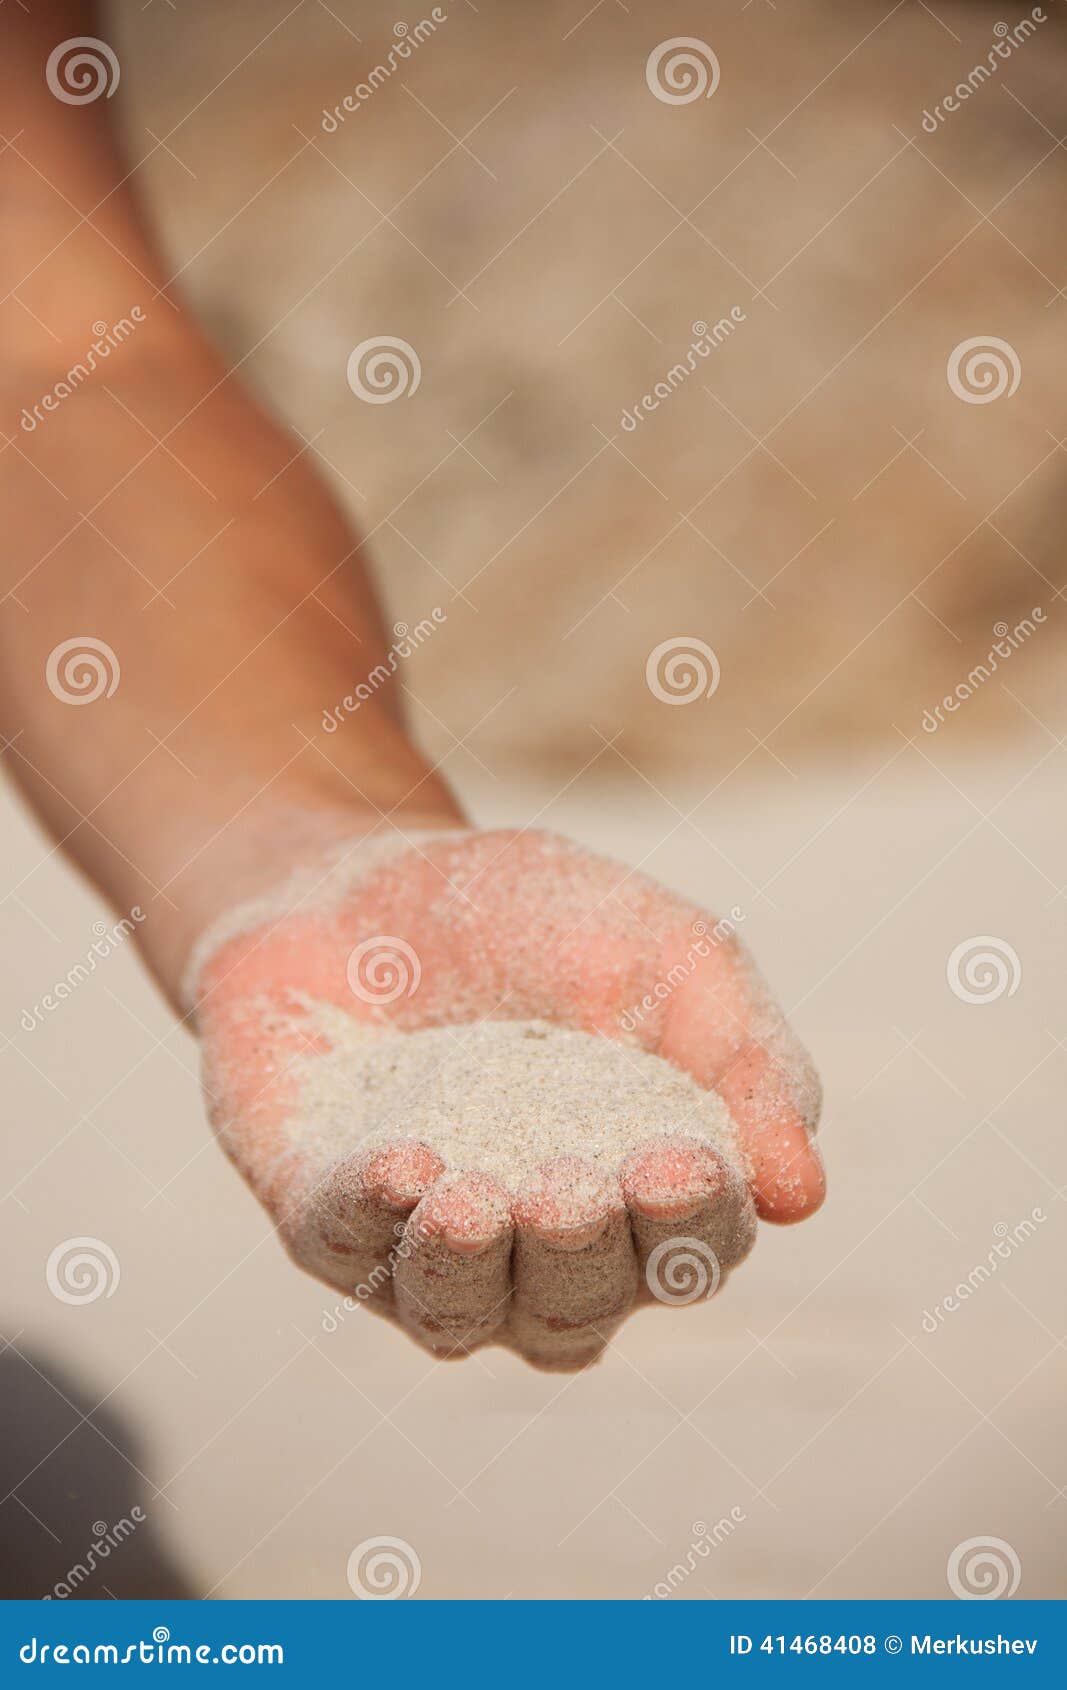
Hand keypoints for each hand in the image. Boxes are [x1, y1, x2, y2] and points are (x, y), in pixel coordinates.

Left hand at [192, 827, 823, 1368]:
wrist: (373, 875)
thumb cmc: (541, 922)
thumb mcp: (671, 959)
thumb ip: (746, 1062)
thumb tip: (802, 1196)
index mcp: (643, 1194)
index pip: (689, 1251)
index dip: (690, 1223)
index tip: (677, 1163)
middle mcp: (539, 1247)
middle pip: (577, 1308)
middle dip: (579, 1254)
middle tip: (571, 1187)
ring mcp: (424, 1243)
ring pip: (461, 1315)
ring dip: (472, 1267)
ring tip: (476, 1200)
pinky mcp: (324, 1214)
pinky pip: (347, 1245)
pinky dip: (374, 1216)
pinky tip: (403, 1164)